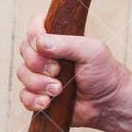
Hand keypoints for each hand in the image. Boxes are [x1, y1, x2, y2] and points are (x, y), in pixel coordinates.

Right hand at [15, 15, 128, 131]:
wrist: (109, 103)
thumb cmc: (104, 73)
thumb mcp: (92, 50)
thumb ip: (66, 43)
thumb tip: (40, 44)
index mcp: (59, 38)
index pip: (34, 28)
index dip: (35, 36)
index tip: (45, 47)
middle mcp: (47, 55)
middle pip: (25, 51)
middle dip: (38, 64)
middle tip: (58, 71)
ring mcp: (42, 75)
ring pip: (22, 74)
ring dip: (38, 84)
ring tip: (58, 90)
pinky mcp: (40, 95)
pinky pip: (24, 96)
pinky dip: (33, 100)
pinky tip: (47, 103)